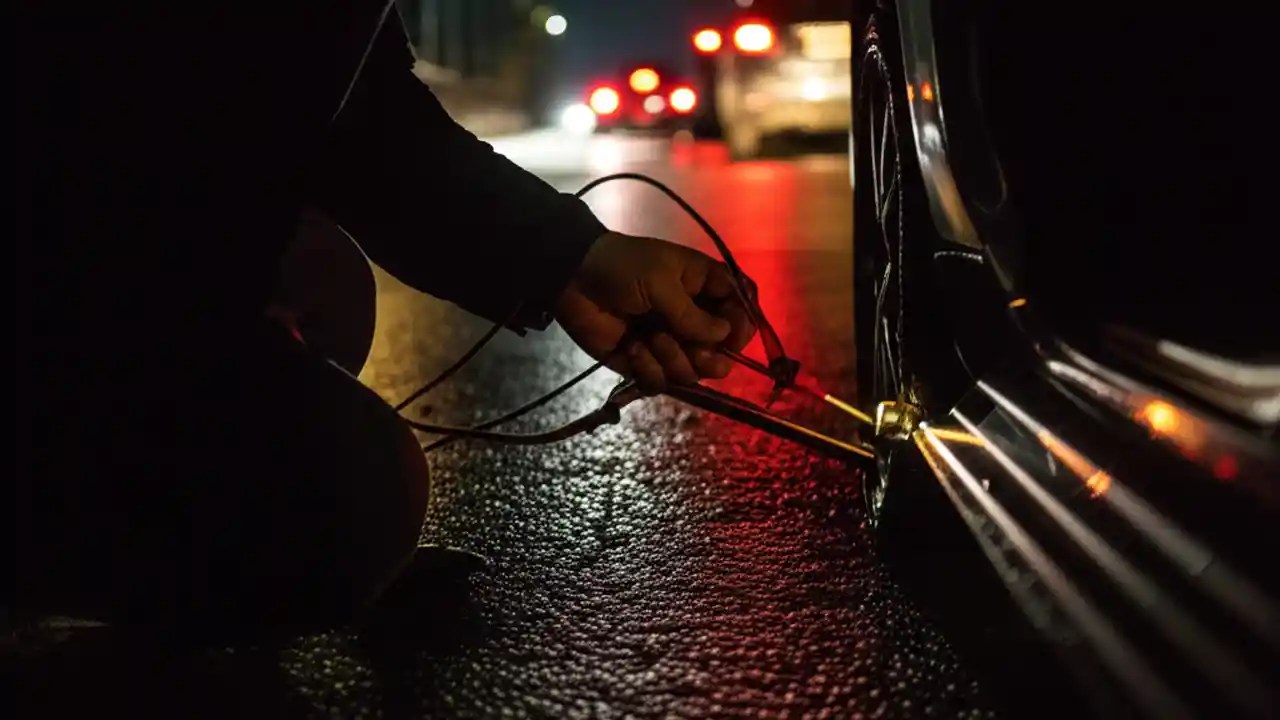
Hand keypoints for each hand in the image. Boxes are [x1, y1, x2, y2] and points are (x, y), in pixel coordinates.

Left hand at [555, 231, 756, 392]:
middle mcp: (691, 320)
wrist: (574, 279)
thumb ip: (693, 314)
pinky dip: (647, 369)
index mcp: (703, 289)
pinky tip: (631, 349)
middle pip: (722, 355)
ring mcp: (668, 344)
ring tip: (648, 340)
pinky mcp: (643, 363)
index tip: (731, 339)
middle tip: (694, 352)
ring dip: (672, 360)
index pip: (740, 314)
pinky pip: (660, 382)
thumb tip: (724, 337)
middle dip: (709, 358)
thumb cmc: (622, 267)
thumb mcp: (661, 282)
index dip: (741, 330)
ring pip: (691, 373)